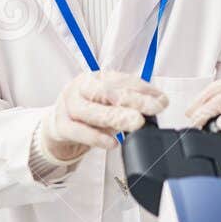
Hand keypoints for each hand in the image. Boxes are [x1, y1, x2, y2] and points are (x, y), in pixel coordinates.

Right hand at [39, 70, 166, 163]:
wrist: (59, 123)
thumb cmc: (89, 110)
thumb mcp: (109, 103)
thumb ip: (129, 103)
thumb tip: (157, 105)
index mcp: (96, 78)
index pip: (121, 80)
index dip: (143, 89)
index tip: (162, 100)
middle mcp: (81, 88)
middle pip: (106, 92)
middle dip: (133, 100)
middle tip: (153, 109)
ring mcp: (69, 106)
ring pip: (91, 111)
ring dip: (116, 117)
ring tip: (136, 123)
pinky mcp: (62, 126)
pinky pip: (79, 132)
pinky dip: (96, 138)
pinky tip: (112, 143)